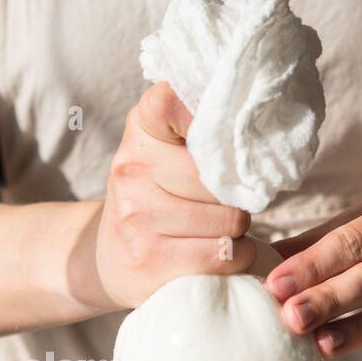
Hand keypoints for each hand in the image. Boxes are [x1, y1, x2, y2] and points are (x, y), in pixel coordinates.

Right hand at [94, 82, 255, 309]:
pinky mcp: (149, 259)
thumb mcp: (160, 151)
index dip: (204, 111)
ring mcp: (137, 216)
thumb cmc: (152, 198)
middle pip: (221, 174)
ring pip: (229, 218)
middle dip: (239, 192)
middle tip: (230, 201)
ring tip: (226, 229)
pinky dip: (237, 256)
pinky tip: (225, 253)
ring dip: (240, 229)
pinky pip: (221, 254)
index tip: (221, 129)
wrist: (107, 259)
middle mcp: (132, 168)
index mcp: (141, 131)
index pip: (171, 100)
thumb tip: (254, 120)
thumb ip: (197, 128)